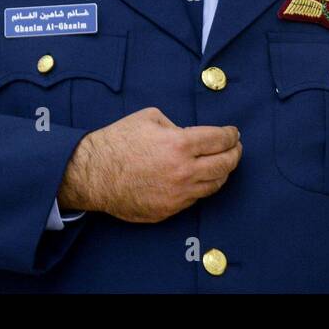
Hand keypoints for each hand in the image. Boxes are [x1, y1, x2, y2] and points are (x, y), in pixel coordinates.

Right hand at [57, 107, 241, 223]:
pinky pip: (195, 199)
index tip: (233, 134)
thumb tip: (193, 136)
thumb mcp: (150, 118)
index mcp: (181, 144)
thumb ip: (178, 126)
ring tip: (221, 164)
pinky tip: (199, 179)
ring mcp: (177, 194)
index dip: (231, 135)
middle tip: (235, 148)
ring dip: (222, 173)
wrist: (93, 174)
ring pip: (214, 185)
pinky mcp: (168, 210)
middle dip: (235, 154)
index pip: (221, 140)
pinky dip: (201, 187)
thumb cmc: (118, 142)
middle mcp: (184, 172)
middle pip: (225, 165)